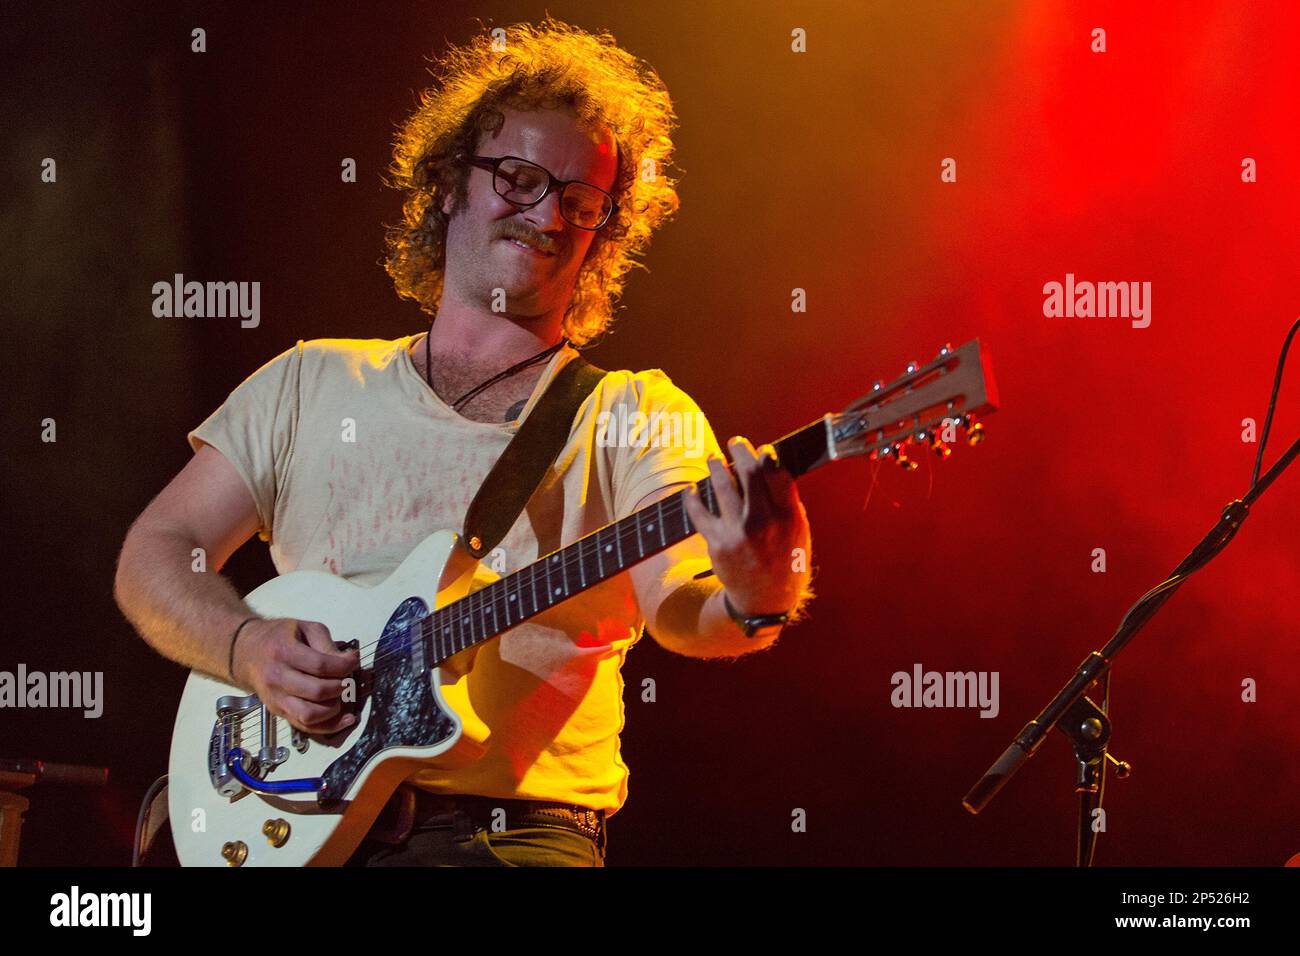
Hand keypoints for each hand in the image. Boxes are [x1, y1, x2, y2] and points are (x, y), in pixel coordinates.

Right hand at [231, 618, 359, 734]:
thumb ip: (327, 644)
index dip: (344, 666)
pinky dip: (328, 726)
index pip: (320, 665)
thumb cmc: (278, 638)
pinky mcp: (278, 711)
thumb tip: (349, 660)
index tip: (354, 661)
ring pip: (310, 715)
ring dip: (334, 708)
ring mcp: (276, 698)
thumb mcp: (305, 628)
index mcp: (283, 652)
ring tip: (342, 695)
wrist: (246, 652)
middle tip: (348, 679)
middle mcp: (277, 678)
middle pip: (317, 691)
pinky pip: (305, 726)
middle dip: (341, 687)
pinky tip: (344, 719)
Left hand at [681, 436, 811, 616]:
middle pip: (749, 472)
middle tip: (734, 443)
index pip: (777, 473)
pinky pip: (698, 512)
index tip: (761, 450)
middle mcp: (763, 522)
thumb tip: (770, 464)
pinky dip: (692, 497)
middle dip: (739, 451)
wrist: (765, 601)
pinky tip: (692, 489)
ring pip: (722, 486)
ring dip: (716, 466)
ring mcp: (737, 532)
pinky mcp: (717, 543)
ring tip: (713, 459)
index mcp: (788, 516)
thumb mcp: (799, 532)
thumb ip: (787, 500)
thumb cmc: (785, 560)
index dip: (767, 455)